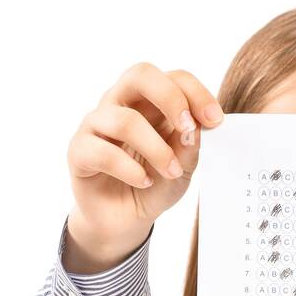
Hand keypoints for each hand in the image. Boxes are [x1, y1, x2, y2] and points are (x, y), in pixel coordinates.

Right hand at [64, 63, 223, 268]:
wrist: (125, 220)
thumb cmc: (153, 185)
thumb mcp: (182, 168)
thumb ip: (189, 146)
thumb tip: (195, 127)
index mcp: (150, 101)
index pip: (173, 77)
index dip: (196, 93)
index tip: (216, 121)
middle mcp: (121, 103)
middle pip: (141, 74)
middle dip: (170, 98)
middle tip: (188, 128)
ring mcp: (96, 124)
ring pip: (125, 120)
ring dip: (156, 148)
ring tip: (171, 172)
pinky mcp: (79, 150)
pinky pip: (102, 151)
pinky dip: (128, 169)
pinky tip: (143, 182)